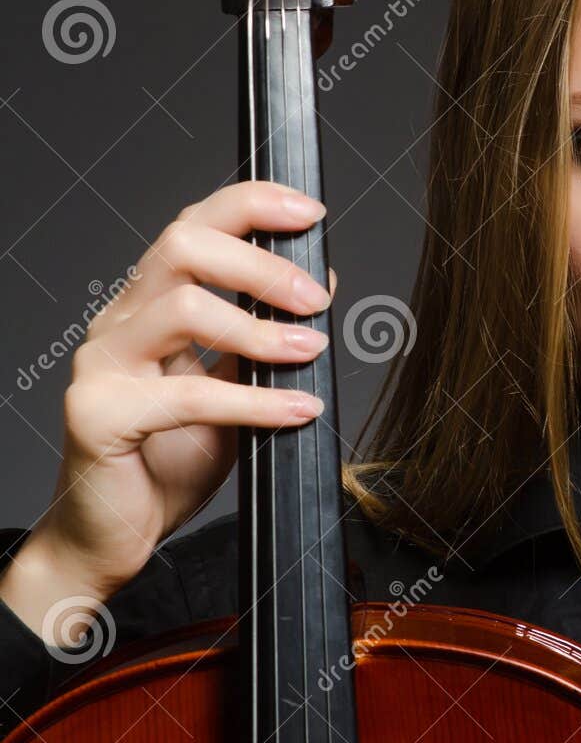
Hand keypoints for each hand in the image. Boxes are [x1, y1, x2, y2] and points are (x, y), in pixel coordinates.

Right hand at [0, 180, 336, 640]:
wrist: (111, 537)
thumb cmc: (167, 461)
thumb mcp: (232, 388)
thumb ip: (263, 337)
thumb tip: (321, 283)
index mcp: (148, 303)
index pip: (193, 224)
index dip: (251, 205)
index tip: (309, 212)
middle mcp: (119, 321)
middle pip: (183, 245)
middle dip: (261, 263)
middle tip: (315, 300)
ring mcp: (102, 364)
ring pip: (183, 306)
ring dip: (259, 328)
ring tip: (309, 352)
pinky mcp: (98, 414)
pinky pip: (187, 394)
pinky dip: (254, 401)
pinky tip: (297, 411)